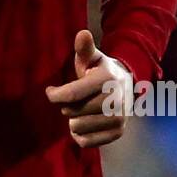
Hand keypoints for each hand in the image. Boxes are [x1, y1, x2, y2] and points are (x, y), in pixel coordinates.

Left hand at [44, 29, 134, 148]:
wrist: (126, 86)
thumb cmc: (100, 70)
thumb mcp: (92, 57)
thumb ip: (85, 48)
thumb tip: (82, 33)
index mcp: (107, 80)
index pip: (72, 93)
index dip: (55, 95)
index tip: (50, 92)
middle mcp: (116, 100)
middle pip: (73, 112)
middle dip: (66, 106)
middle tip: (72, 100)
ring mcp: (119, 118)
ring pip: (78, 127)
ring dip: (72, 121)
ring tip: (78, 111)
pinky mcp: (118, 132)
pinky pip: (87, 142)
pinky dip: (79, 135)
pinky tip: (83, 124)